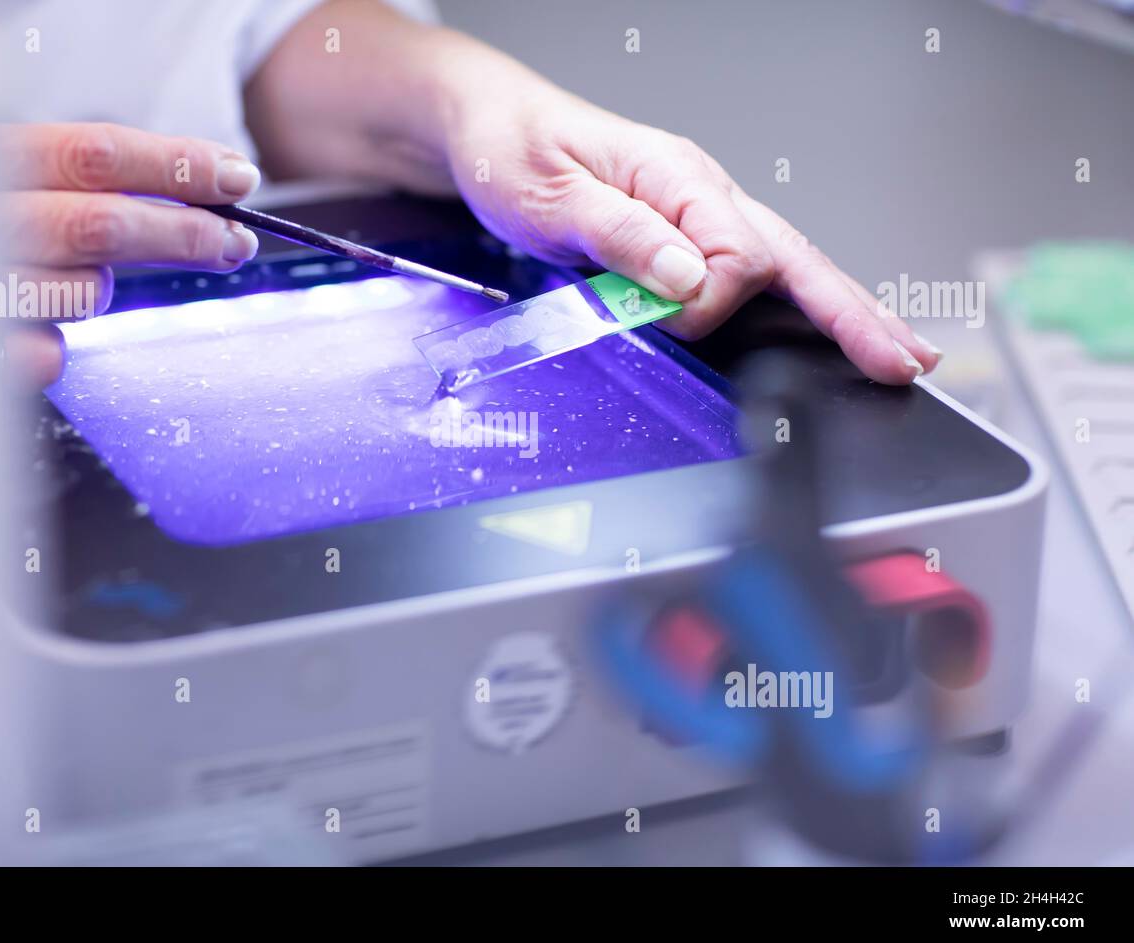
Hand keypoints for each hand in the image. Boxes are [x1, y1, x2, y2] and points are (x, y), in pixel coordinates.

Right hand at [0, 122, 261, 385]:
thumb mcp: (7, 178)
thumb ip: (80, 182)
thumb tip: (197, 191)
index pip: (97, 153)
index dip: (176, 167)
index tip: (236, 178)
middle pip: (103, 224)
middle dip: (184, 236)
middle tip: (234, 244)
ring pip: (80, 292)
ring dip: (101, 291)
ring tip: (88, 284)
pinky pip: (40, 355)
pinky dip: (56, 348)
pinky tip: (49, 339)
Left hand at [443, 90, 939, 384]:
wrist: (490, 131)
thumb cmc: (514, 153)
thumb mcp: (551, 198)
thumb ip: (622, 238)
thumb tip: (687, 281)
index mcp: (677, 178)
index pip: (736, 257)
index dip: (707, 305)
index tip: (656, 319)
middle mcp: (701, 193)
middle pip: (798, 256)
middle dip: (854, 312)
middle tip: (904, 360)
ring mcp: (700, 213)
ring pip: (791, 264)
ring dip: (844, 309)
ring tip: (890, 350)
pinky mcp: (686, 235)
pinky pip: (756, 272)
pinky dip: (802, 302)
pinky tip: (829, 326)